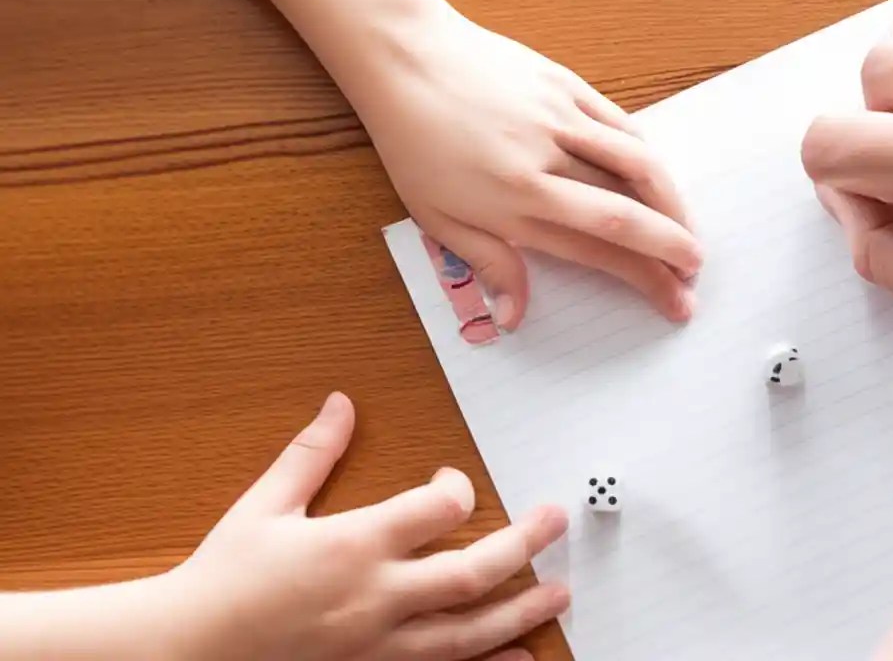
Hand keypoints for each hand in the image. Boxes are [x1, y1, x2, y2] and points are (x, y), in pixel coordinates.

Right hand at [171, 393, 568, 660]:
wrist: (184, 653)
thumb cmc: (222, 579)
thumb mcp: (263, 507)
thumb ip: (311, 454)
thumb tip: (342, 405)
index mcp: (351, 546)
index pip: (435, 511)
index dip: (458, 489)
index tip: (454, 483)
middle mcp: (375, 597)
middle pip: (470, 573)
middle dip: (523, 545)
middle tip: (556, 522)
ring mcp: (378, 644)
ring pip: (468, 631)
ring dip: (520, 610)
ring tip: (559, 593)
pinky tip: (521, 657)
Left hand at [359, 11, 700, 329]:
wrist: (404, 56)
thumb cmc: (413, 142)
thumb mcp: (436, 217)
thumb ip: (488, 265)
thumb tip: (516, 318)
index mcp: (514, 202)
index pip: (598, 250)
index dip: (644, 279)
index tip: (674, 301)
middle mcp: (544, 163)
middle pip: (628, 214)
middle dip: (673, 249)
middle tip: (696, 274)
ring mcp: (560, 119)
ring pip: (638, 166)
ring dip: (674, 204)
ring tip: (689, 232)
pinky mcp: (566, 85)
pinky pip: (622, 124)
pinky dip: (648, 155)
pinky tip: (659, 180)